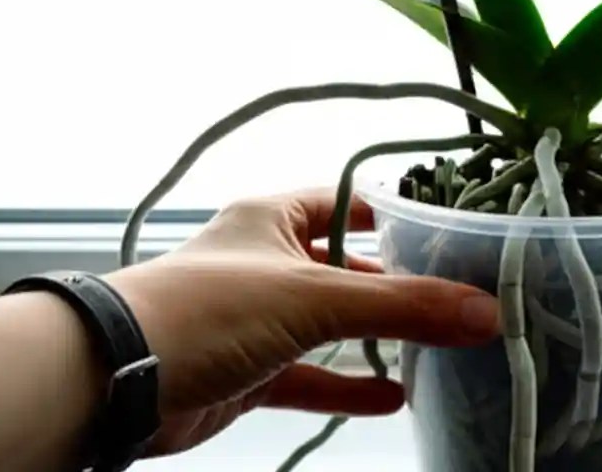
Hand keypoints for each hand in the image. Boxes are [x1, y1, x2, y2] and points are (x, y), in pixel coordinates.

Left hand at [103, 188, 500, 457]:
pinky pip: (308, 377)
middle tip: (450, 298)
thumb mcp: (315, 298)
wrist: (118, 377)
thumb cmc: (204, 308)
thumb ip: (403, 308)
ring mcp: (253, 320)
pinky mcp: (245, 371)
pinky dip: (346, 385)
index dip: (391, 214)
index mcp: (271, 219)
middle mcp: (262, 263)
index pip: (343, 203)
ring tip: (431, 349)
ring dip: (372, 340)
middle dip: (393, 286)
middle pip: (343, 269)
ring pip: (328, 326)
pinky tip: (390, 398)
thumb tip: (484, 312)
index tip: (441, 231)